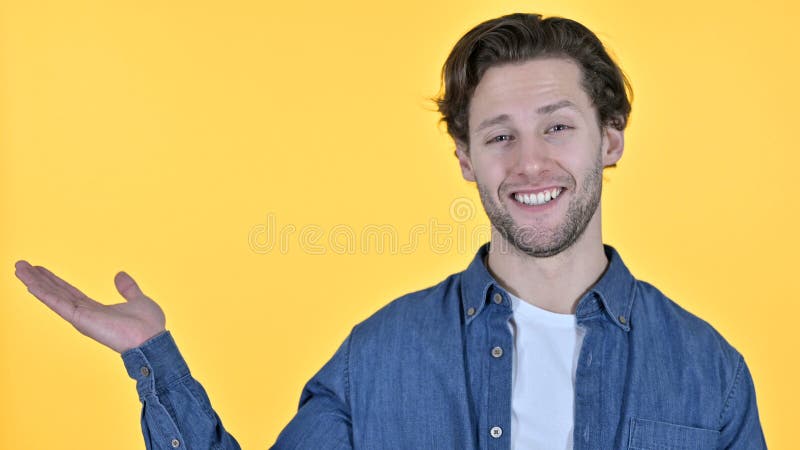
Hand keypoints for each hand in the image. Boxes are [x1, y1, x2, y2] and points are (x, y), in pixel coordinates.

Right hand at [14, 261, 165, 352]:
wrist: (152, 338)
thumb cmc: (148, 325)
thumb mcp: (138, 299)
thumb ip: (127, 288)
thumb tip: (120, 274)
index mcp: (95, 309)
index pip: (69, 292)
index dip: (54, 280)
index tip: (41, 269)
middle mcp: (84, 313)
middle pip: (56, 292)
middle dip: (38, 279)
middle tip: (21, 265)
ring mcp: (81, 317)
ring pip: (52, 296)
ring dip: (35, 282)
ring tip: (19, 268)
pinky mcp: (81, 320)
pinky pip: (58, 304)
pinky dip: (44, 294)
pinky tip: (30, 284)